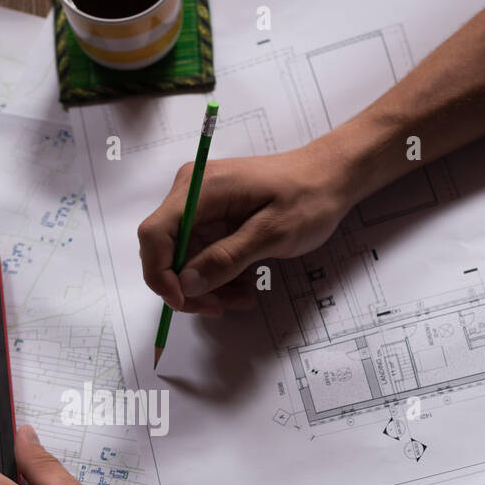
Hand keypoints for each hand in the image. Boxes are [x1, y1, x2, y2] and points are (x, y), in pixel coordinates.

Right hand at [137, 138, 352, 315]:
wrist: (329, 178)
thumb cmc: (308, 197)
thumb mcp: (272, 232)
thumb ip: (227, 258)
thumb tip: (187, 284)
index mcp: (201, 188)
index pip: (154, 233)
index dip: (160, 273)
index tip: (183, 301)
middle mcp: (190, 193)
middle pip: (165, 250)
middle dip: (188, 286)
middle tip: (221, 307)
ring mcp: (199, 205)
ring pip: (183, 259)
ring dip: (206, 285)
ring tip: (243, 297)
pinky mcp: (210, 217)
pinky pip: (200, 254)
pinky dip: (217, 275)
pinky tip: (243, 284)